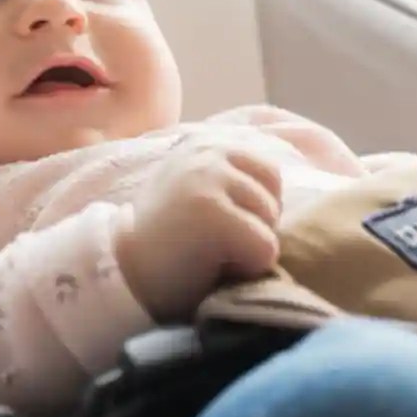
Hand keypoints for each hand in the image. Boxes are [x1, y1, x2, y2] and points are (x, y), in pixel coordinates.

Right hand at [116, 134, 283, 322]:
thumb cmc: (167, 240)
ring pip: (271, 223)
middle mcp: (208, 152)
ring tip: (210, 251)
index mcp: (206, 143)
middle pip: (274, 196)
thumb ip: (231, 173)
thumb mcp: (195, 187)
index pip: (269, 172)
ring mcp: (209, 179)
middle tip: (212, 241)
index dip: (253, 207)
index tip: (215, 224)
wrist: (122, 273)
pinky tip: (211, 265)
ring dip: (249, 248)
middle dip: (255, 225)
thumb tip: (294, 159)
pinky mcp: (213, 213)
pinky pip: (265, 249)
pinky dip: (246, 268)